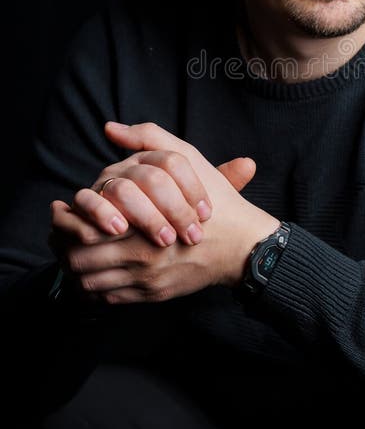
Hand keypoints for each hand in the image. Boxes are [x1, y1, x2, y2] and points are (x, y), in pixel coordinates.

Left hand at [49, 122, 280, 300]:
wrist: (243, 246)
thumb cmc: (216, 201)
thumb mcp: (186, 160)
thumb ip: (148, 139)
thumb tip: (110, 129)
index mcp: (142, 220)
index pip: (84, 227)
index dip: (63, 222)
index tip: (59, 212)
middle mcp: (141, 254)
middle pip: (80, 258)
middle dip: (62, 248)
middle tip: (56, 237)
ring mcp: (146, 279)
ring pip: (91, 282)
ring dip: (75, 271)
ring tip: (70, 256)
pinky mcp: (153, 296)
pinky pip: (109, 299)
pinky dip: (94, 290)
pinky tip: (93, 275)